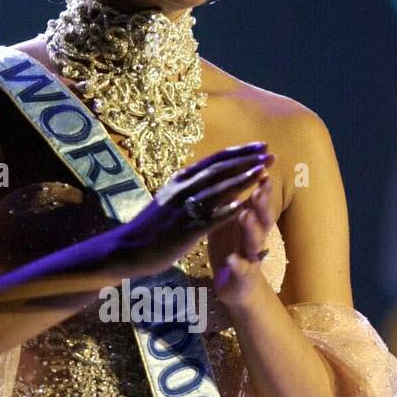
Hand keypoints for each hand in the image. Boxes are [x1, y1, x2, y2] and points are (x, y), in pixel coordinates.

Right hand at [112, 143, 273, 279]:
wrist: (127, 249)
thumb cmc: (150, 227)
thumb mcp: (169, 199)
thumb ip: (188, 187)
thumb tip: (207, 177)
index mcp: (180, 180)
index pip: (215, 160)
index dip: (239, 153)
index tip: (260, 147)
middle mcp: (182, 189)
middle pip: (219, 170)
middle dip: (246, 161)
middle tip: (269, 154)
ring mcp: (183, 209)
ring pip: (217, 190)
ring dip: (241, 180)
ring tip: (262, 172)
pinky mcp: (184, 230)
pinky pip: (208, 218)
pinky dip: (226, 211)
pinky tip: (243, 205)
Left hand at [209, 171, 276, 309]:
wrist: (236, 285)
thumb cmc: (232, 247)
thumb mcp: (232, 220)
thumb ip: (233, 199)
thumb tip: (231, 168)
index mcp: (252, 221)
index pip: (258, 198)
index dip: (260, 183)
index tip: (261, 164)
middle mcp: (255, 236)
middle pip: (264, 217)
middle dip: (262, 202)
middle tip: (260, 187)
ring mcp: (251, 257)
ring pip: (255, 242)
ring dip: (251, 228)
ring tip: (245, 215)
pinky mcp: (242, 276)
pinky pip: (241, 270)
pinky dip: (237, 265)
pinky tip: (232, 261)